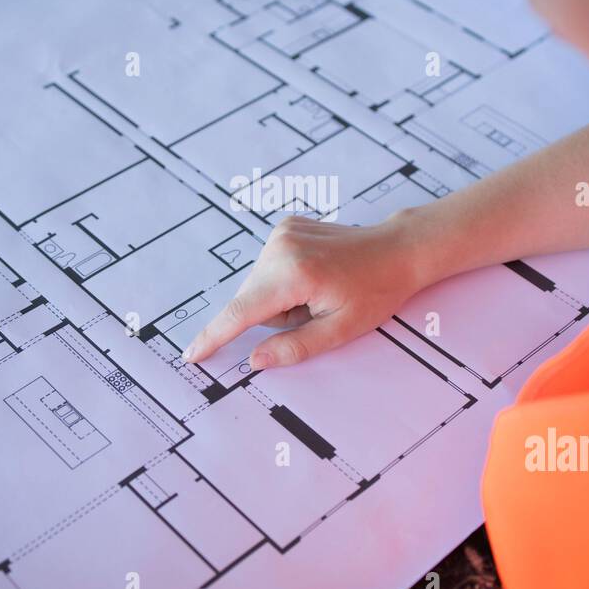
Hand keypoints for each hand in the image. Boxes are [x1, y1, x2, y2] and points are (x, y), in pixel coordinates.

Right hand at [182, 210, 424, 369]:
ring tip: (317, 292)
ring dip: (279, 298)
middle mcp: (281, 247)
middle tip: (314, 310)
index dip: (215, 336)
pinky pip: (267, 269)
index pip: (242, 313)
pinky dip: (283, 280)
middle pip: (250, 300)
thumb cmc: (376, 292)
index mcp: (295, 274)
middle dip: (273, 315)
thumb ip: (295, 347)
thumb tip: (255, 360)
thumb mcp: (341, 330)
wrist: (396, 250)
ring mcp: (281, 232)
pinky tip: (313, 276)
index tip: (191, 354)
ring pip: (257, 286)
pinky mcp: (284, 227)